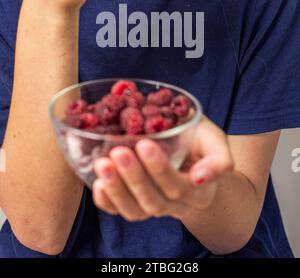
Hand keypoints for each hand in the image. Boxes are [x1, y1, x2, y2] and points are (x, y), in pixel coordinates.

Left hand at [92, 115, 233, 220]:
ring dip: (116, 189)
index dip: (160, 169)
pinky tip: (98, 182)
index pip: (178, 187)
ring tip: (103, 164)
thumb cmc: (197, 137)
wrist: (184, 143)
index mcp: (199, 191)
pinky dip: (106, 201)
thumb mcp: (214, 140)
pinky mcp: (133, 202)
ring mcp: (153, 206)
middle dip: (134, 177)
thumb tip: (199, 178)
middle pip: (154, 201)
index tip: (145, 143)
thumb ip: (219, 159)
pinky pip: (117, 211)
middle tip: (119, 151)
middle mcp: (176, 205)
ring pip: (135, 211)